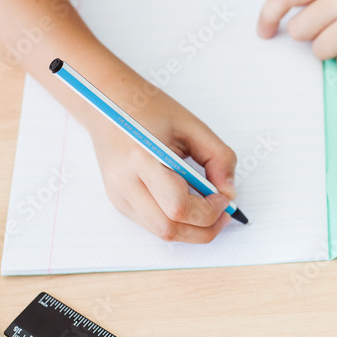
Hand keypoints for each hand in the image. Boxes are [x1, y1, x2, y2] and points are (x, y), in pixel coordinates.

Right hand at [86, 89, 237, 242]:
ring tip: (210, 210)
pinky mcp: (119, 202)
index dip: (209, 210)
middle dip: (204, 229)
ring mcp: (118, 195)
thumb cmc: (149, 110)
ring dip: (192, 230)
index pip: (178, 206)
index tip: (226, 198)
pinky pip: (153, 225)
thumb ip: (219, 158)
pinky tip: (190, 205)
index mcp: (140, 158)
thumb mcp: (192, 126)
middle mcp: (124, 182)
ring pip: (161, 233)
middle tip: (224, 214)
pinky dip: (177, 222)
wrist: (107, 103)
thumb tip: (229, 193)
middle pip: (169, 228)